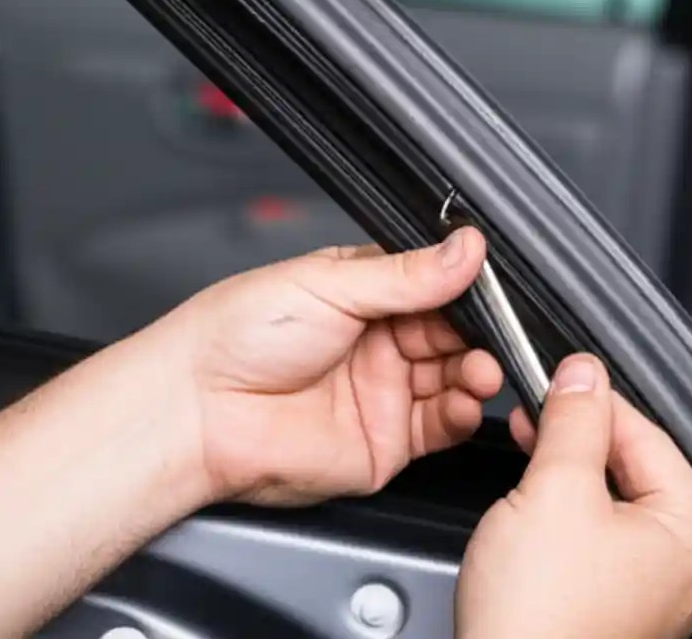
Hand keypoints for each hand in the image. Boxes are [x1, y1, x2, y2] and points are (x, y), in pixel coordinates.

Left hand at [143, 227, 502, 505]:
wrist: (198, 410)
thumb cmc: (237, 336)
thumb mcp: (329, 284)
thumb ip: (406, 274)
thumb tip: (467, 247)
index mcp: (364, 294)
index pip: (435, 287)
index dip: (466, 289)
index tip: (491, 289)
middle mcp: (378, 343)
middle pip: (453, 334)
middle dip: (480, 333)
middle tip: (493, 333)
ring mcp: (383, 393)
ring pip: (455, 380)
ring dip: (478, 373)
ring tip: (480, 368)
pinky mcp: (385, 443)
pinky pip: (441, 428)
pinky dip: (463, 415)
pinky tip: (466, 399)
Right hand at [456, 354, 691, 638]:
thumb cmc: (539, 616)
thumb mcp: (555, 490)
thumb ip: (574, 423)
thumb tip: (584, 375)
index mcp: (688, 539)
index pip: (653, 439)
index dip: (599, 400)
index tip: (561, 377)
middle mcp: (676, 569)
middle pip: (632, 469)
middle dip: (578, 435)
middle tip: (533, 412)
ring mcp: (640, 592)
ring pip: (606, 503)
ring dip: (563, 470)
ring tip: (523, 453)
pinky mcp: (599, 606)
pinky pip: (588, 539)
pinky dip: (558, 511)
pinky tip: (526, 506)